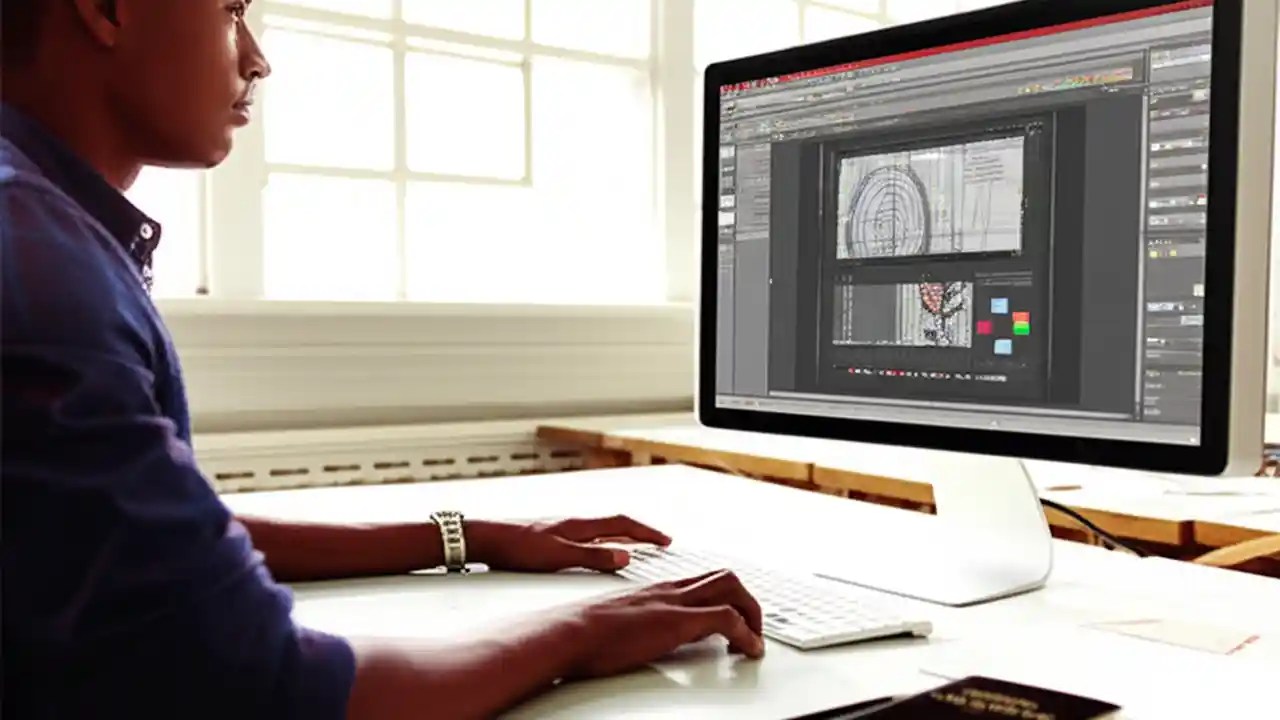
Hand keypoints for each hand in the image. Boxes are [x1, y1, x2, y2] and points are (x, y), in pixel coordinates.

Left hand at [472, 515, 671, 573]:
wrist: (484, 540)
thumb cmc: (516, 547)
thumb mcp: (558, 556)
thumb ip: (592, 556)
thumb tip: (625, 556)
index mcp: (579, 526)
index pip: (623, 524)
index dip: (647, 532)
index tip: (666, 541)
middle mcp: (573, 524)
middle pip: (615, 524)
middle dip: (640, 533)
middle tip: (658, 543)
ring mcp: (562, 529)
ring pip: (601, 530)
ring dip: (622, 536)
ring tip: (636, 546)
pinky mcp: (550, 537)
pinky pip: (588, 537)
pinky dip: (603, 542)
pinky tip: (596, 551)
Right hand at [559, 569, 766, 678]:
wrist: (567, 633)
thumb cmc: (583, 633)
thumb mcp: (620, 623)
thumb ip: (642, 623)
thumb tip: (654, 636)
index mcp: (657, 589)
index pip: (704, 580)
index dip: (727, 597)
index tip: (735, 620)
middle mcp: (670, 589)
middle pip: (725, 576)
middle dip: (748, 602)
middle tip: (752, 631)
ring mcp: (675, 602)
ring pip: (732, 587)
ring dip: (753, 614)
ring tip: (755, 641)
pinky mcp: (677, 620)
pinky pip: (727, 618)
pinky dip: (747, 634)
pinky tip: (748, 651)